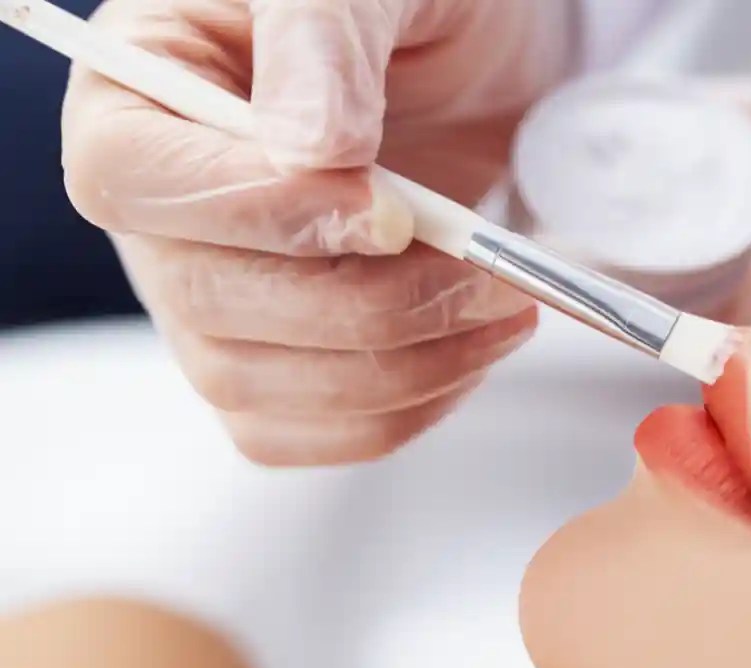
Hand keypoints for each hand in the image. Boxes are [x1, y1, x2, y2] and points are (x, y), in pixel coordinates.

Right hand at [61, 0, 574, 464]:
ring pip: (260, 387)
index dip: (257, 214)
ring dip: (401, 366)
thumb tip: (312, 150)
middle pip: (208, 303)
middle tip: (488, 270)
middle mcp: (164, 210)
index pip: (135, 180)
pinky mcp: (280, 353)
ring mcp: (216, 291)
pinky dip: (400, 407)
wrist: (474, 53)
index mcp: (140, 93)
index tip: (389, 214)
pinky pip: (305, 429)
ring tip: (504, 305)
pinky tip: (469, 348)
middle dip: (369, 304)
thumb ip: (326, 42)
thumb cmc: (410, 2)